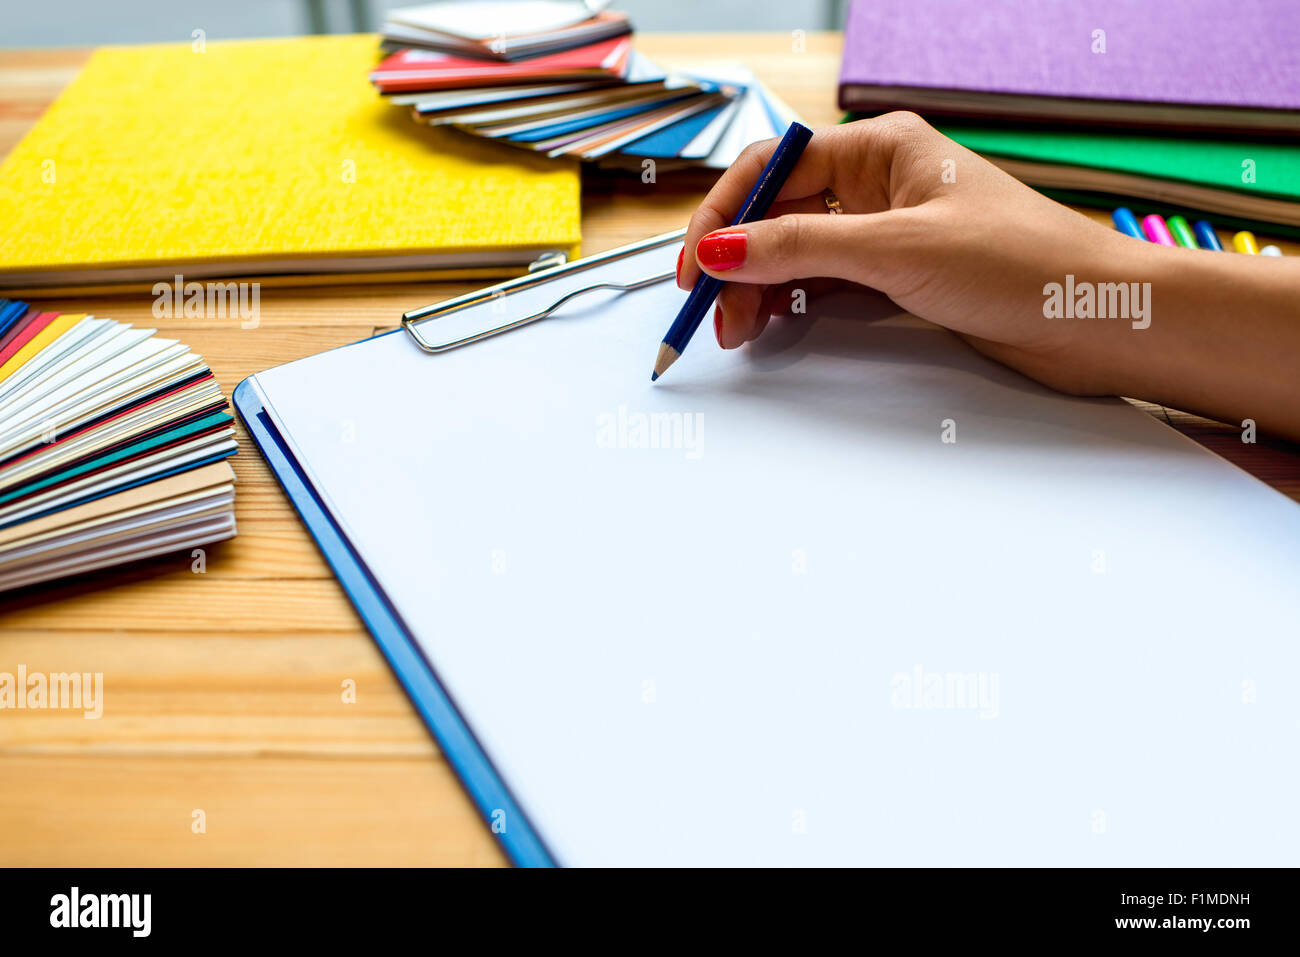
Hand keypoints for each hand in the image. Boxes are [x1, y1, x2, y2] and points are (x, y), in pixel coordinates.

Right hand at [678, 112, 1140, 395]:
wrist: (1099, 319)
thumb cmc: (1023, 264)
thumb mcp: (896, 250)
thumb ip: (800, 248)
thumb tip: (721, 249)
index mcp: (881, 148)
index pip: (773, 168)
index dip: (724, 215)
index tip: (695, 264)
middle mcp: (880, 183)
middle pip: (778, 212)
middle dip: (738, 260)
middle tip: (712, 312)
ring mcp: (888, 231)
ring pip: (797, 251)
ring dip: (761, 287)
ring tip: (738, 329)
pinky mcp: (900, 277)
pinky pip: (826, 283)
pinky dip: (794, 303)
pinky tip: (772, 324)